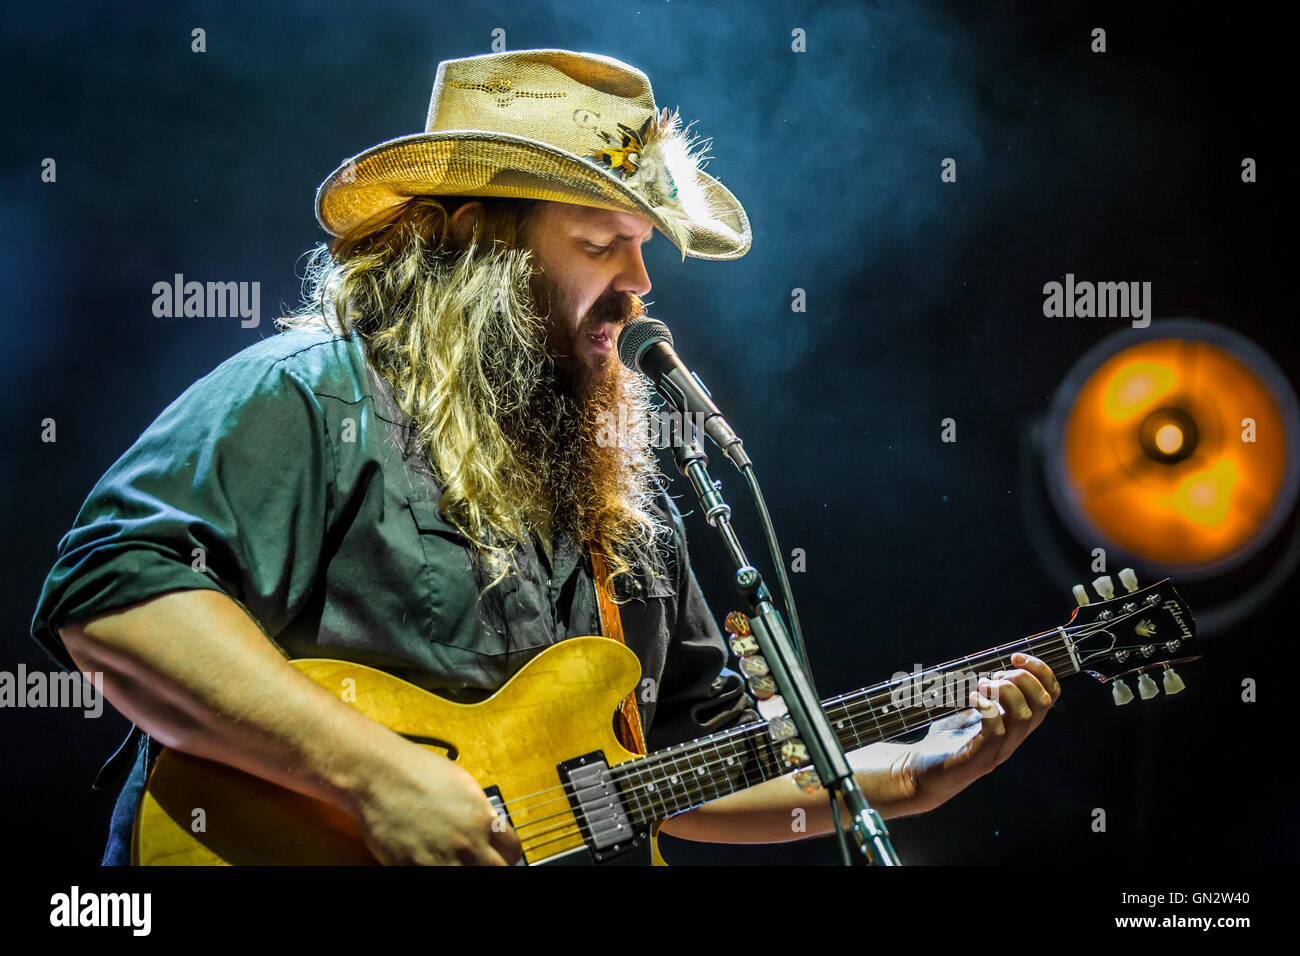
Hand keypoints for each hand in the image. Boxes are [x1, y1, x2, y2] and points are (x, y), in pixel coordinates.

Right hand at [354, 746, 522, 864]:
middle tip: (480, 862)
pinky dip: (433, 869)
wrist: (380, 774)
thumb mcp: (464, 786)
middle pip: (496, 870)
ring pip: (465, 877)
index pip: (512, 851)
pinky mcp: (413, 867)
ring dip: (463, 869)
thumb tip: (490, 826)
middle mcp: (466, 842)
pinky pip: (432, 876)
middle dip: (491, 866)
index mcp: (482, 819)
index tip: (500, 856)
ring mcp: (439, 858)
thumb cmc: (418, 772)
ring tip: (453, 861)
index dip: (507, 855)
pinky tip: (430, 861)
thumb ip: (480, 812)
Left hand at [871, 653, 1060, 815]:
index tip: (1015, 657)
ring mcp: (998, 750)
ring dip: (1003, 691)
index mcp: (1016, 725)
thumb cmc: (947, 741)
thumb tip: (997, 672)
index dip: (1040, 671)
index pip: (1049, 696)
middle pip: (1042, 703)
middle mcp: (1013, 737)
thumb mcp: (973, 713)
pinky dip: (987, 708)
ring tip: (980, 686)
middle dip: (1022, 678)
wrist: (920, 774)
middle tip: (994, 677)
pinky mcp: (979, 758)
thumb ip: (989, 697)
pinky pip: (996, 732)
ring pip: (1023, 717)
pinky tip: (971, 699)